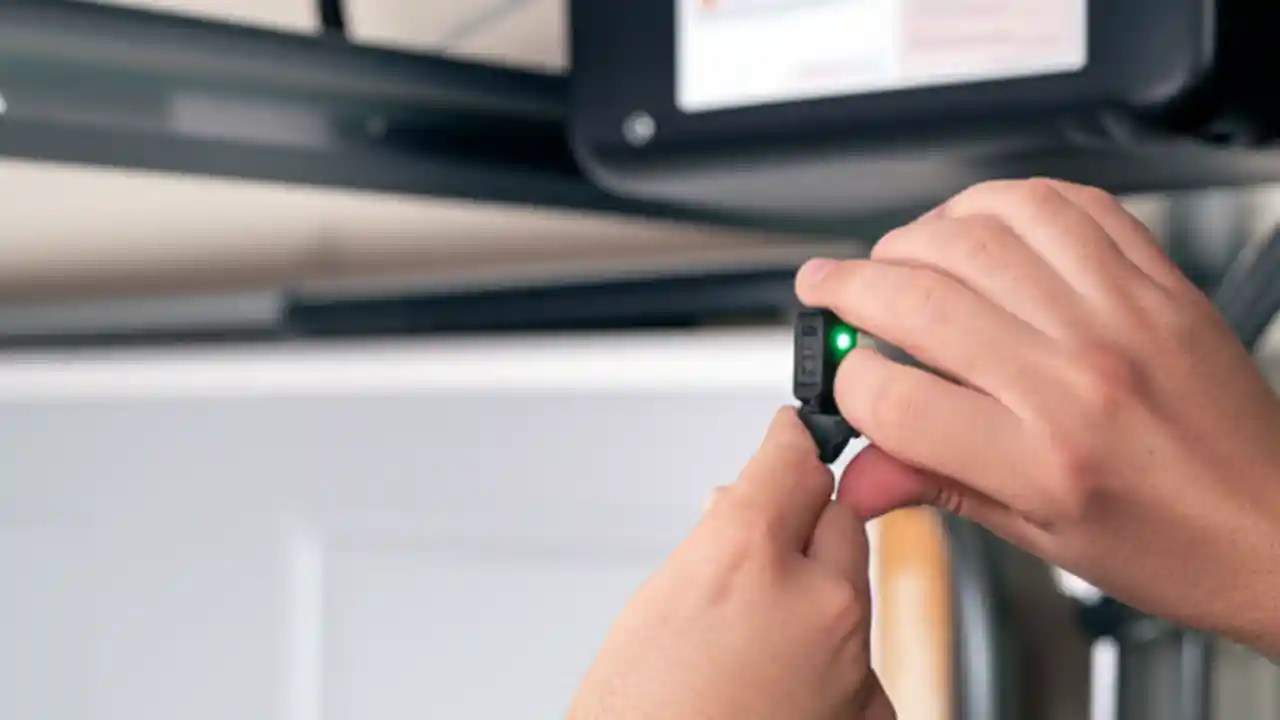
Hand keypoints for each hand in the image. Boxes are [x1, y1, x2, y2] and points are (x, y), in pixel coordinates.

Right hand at [568, 409, 894, 719]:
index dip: (787, 444)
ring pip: (851, 586)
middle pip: (837, 514)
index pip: (793, 457)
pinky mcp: (877, 712)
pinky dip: (833, 660)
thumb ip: (709, 548)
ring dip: (818, 594)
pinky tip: (782, 687)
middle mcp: (814, 599)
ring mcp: (854, 660)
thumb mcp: (648, 613)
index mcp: (743, 558)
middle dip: (805, 522)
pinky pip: (862, 655)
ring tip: (756, 643)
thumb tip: (737, 513)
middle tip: (763, 550)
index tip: (791, 435)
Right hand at [795, 178, 1279, 653]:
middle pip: (918, 298)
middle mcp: (1075, 375)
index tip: (848, 382)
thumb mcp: (1038, 538)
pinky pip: (1062, 204)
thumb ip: (937, 487)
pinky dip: (1001, 201)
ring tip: (897, 257)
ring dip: (914, 236)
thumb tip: (860, 474)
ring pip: (978, 233)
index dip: (848, 383)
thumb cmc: (1173, 546)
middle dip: (848, 287)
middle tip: (828, 289)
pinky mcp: (1153, 280)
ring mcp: (1118, 315)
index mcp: (1040, 458)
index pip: (891, 396)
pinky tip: (979, 224)